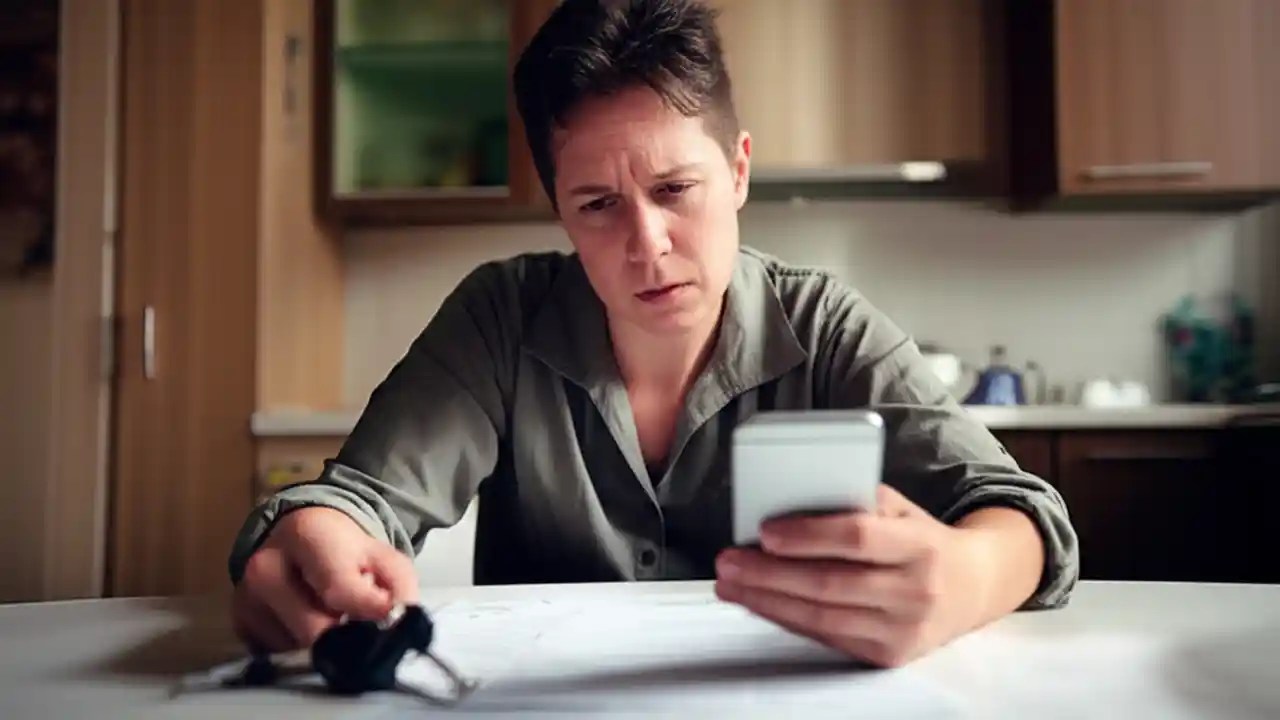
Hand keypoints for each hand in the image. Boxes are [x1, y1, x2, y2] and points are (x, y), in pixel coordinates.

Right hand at [232, 506, 419, 652]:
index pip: (338, 588)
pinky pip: (279, 655)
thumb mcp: (385, 559)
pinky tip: (308, 624)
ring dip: (322, 643)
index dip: (367, 610)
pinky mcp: (239, 624)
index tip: (386, 620)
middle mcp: (266, 564)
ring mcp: (247, 597)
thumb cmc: (348, 550)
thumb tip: (398, 625)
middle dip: (345, 635)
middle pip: (315, 630)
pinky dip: (300, 648)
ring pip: (297, 648)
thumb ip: (399, 590)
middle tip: (360, 625)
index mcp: (306, 535)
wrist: (302, 538)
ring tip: (331, 617)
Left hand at [714, 485, 993, 667]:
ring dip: (767, 602)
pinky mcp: (889, 656)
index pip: (857, 538)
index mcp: (921, 545)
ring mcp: (903, 630)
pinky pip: (827, 637)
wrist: (973, 588)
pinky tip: (759, 603)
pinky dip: (787, 619)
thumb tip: (789, 502)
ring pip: (822, 619)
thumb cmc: (922, 540)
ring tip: (731, 585)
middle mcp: (915, 591)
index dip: (807, 536)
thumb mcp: (900, 509)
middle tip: (728, 561)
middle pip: (829, 584)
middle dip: (769, 574)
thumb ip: (854, 501)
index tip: (764, 532)